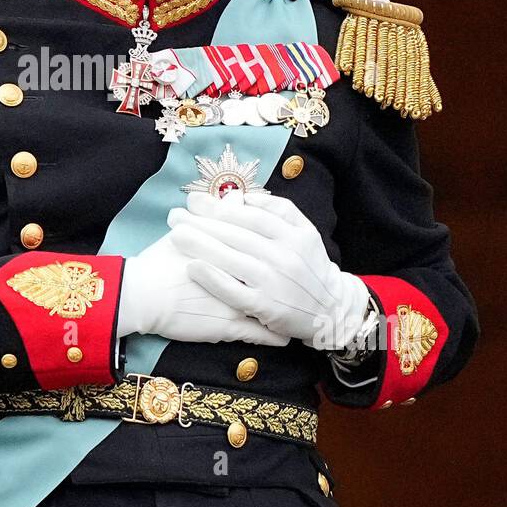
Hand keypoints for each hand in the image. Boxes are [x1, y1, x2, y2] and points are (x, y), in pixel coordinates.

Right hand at [117, 230, 289, 346]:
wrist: (143, 296)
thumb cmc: (159, 263)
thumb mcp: (187, 233)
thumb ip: (216, 216)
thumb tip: (234, 198)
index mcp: (234, 252)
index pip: (266, 251)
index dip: (282, 255)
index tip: (292, 258)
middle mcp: (242, 276)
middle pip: (274, 279)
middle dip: (291, 284)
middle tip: (302, 286)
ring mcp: (238, 303)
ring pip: (273, 308)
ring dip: (287, 312)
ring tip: (300, 316)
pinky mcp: (229, 327)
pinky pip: (260, 335)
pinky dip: (273, 336)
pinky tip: (284, 338)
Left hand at [166, 190, 371, 349]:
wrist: (331, 310)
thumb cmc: (311, 267)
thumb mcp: (306, 232)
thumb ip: (280, 210)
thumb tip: (246, 196)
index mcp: (293, 235)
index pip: (250, 216)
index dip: (220, 207)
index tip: (194, 201)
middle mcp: (284, 256)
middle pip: (236, 235)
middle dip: (201, 222)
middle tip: (175, 215)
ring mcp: (274, 282)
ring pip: (231, 259)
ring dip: (200, 245)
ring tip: (175, 234)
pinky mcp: (266, 307)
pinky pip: (234, 291)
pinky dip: (212, 278)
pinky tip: (192, 267)